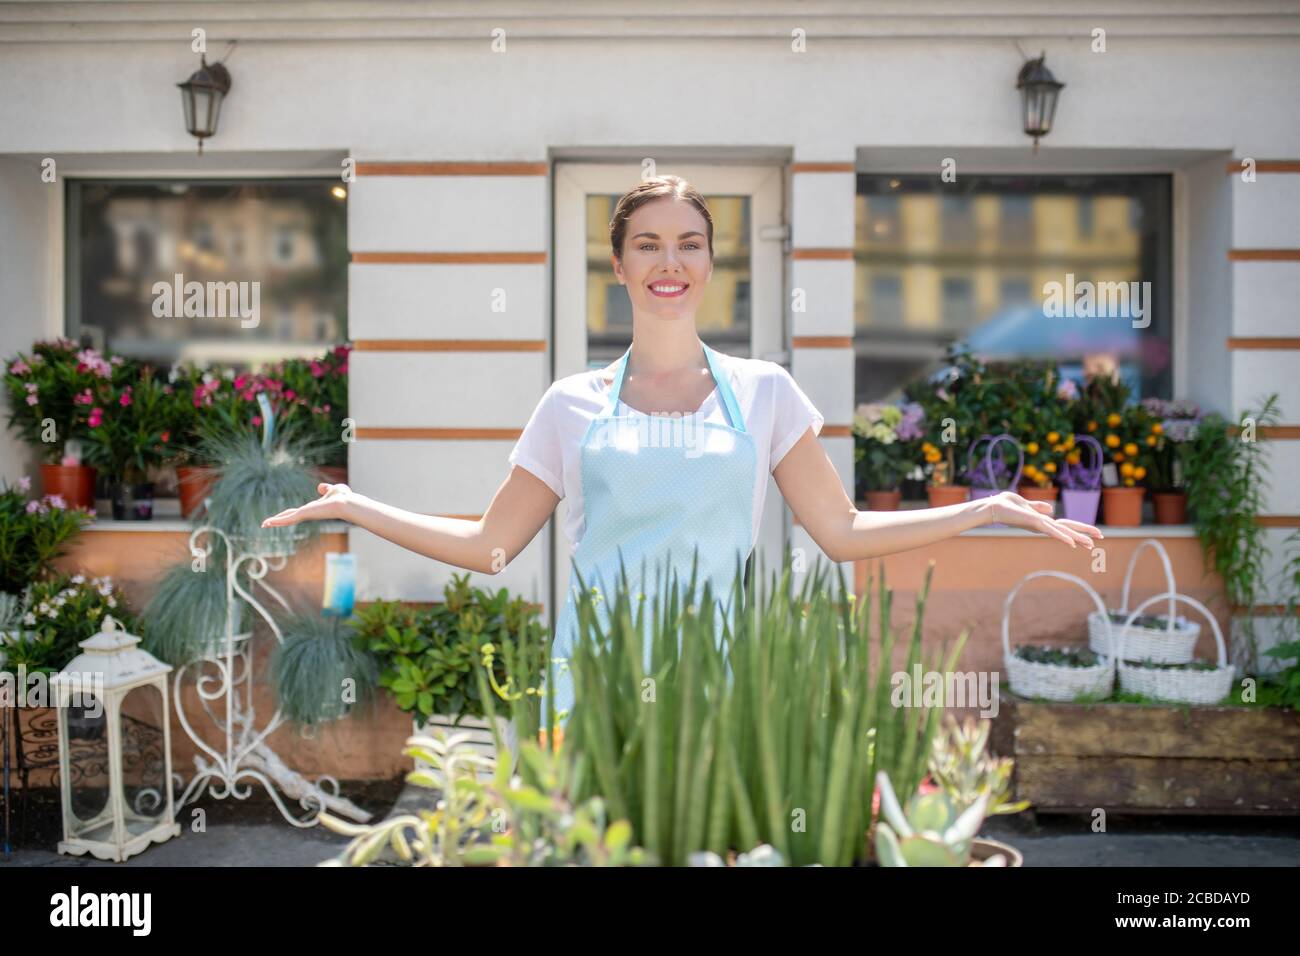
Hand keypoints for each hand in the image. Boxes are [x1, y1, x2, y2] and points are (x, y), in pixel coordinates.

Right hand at [261, 482, 355, 527]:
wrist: (346, 503)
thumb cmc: (343, 498)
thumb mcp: (333, 490)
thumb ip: (326, 489)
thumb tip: (320, 487)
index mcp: (314, 508)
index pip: (298, 512)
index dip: (289, 514)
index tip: (281, 516)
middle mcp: (308, 513)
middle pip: (290, 516)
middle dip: (278, 520)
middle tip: (266, 524)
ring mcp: (306, 515)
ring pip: (287, 518)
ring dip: (275, 521)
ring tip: (264, 524)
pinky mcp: (304, 514)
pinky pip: (288, 518)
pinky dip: (278, 521)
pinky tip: (267, 523)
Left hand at [983, 490, 1102, 548]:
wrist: (992, 507)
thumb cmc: (1006, 506)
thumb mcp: (1026, 504)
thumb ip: (1038, 507)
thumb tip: (1050, 509)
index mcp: (1042, 522)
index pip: (1064, 525)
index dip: (1078, 528)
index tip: (1093, 533)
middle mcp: (1042, 526)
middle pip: (1067, 529)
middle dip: (1083, 534)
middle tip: (1101, 538)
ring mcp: (1039, 526)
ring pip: (1063, 532)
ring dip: (1078, 538)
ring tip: (1091, 545)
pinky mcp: (1034, 523)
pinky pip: (1051, 530)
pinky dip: (1062, 536)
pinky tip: (1072, 542)